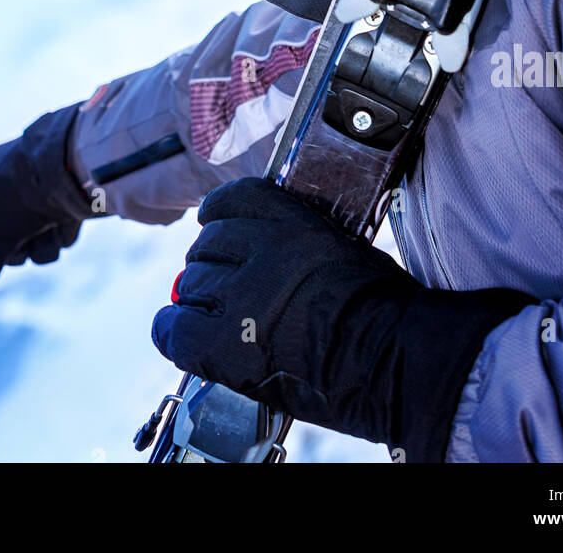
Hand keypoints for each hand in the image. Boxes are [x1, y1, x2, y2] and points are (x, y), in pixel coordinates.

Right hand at [0, 104, 93, 287]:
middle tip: (18, 249)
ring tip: (46, 234)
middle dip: (11, 250)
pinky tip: (66, 221)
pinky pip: (57, 229)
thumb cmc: (17, 198)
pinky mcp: (65, 193)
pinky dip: (61, 232)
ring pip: (32, 236)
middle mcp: (3, 182)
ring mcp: (36, 188)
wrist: (69, 167)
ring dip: (40, 245)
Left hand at [152, 177, 530, 456]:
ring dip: (197, 299)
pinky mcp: (224, 346)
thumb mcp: (340, 245)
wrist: (389, 362)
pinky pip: (174, 329)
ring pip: (190, 285)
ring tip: (213, 317)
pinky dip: (173, 330)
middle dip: (209, 264)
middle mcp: (261, 251)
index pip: (233, 200)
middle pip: (206, 246)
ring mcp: (240, 299)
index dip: (217, 214)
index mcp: (292, 223)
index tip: (214, 224)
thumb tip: (261, 240)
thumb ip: (297, 237)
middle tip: (223, 286)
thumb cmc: (380, 308)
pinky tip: (181, 332)